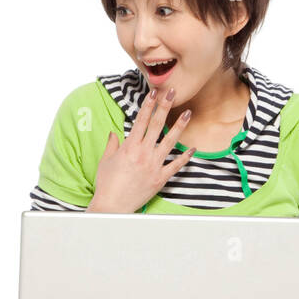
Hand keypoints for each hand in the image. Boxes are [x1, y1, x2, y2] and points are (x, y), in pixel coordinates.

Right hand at [87, 86, 195, 212]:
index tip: (153, 92)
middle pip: (156, 125)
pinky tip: (192, 148)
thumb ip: (112, 145)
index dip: (148, 105)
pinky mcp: (160, 178)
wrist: (113, 206)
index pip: (141, 120)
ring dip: (179, 126)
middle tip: (173, 92)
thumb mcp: (105, 161)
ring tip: (188, 113)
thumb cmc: (106, 184)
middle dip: (165, 107)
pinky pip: (175, 165)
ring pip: (169, 141)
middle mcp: (143, 153)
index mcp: (129, 147)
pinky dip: (184, 157)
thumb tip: (114, 133)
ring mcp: (153, 165)